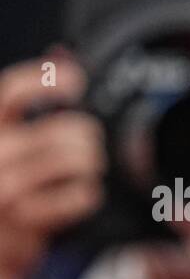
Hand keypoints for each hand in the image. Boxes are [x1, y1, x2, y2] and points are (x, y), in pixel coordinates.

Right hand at [0, 54, 105, 278]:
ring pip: (75, 161)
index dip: (45, 80)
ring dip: (91, 162)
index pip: (10, 93)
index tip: (75, 81)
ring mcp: (7, 190)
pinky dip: (88, 193)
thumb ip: (28, 102)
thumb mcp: (6, 139)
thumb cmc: (1, 183)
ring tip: (86, 167)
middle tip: (87, 144)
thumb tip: (62, 56)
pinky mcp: (26, 222)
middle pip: (60, 131)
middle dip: (86, 135)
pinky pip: (80, 196)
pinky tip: (80, 194)